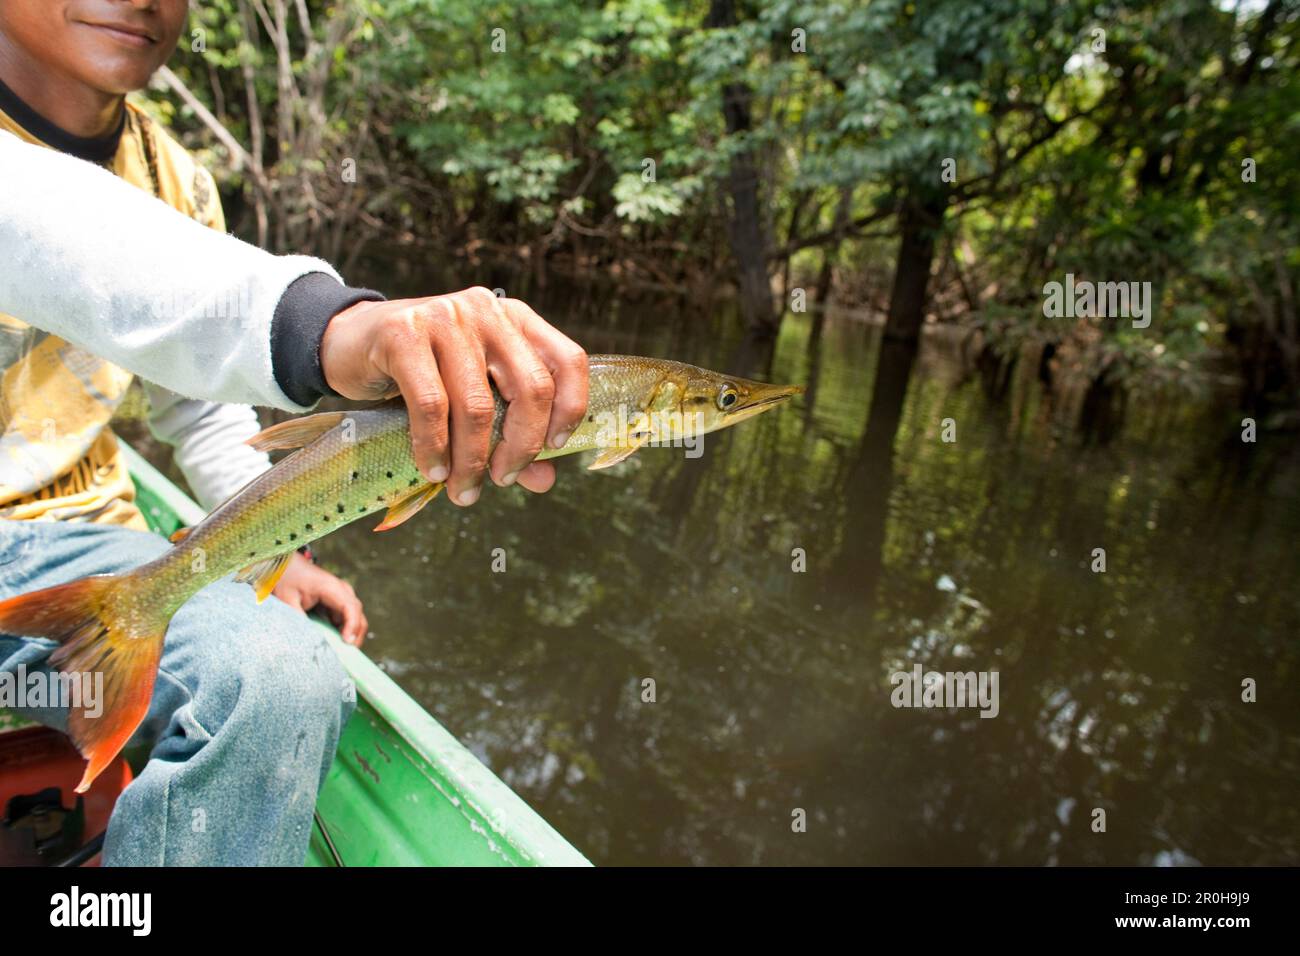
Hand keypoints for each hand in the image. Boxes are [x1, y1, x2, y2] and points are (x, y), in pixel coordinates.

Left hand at [272, 553, 368, 646]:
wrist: (285, 564)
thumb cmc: (286, 579)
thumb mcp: (286, 599)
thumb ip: (297, 618)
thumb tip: (307, 640)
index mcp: (331, 587)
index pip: (351, 607)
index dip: (352, 626)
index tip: (347, 643)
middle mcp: (342, 590)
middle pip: (358, 615)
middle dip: (355, 636)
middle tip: (346, 656)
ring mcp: (342, 596)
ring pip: (355, 618)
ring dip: (351, 635)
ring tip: (341, 653)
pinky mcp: (338, 602)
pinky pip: (347, 619)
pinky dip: (344, 632)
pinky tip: (335, 644)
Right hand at [319, 287, 587, 505]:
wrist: (348, 343)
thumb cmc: (422, 373)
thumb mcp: (472, 397)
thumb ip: (513, 432)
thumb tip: (544, 479)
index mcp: (516, 319)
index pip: (567, 361)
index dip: (571, 408)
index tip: (553, 448)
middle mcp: (487, 311)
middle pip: (531, 387)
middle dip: (521, 446)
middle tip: (502, 480)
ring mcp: (446, 316)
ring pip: (478, 404)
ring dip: (472, 459)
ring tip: (463, 489)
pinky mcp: (404, 333)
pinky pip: (431, 405)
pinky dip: (434, 447)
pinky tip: (433, 470)